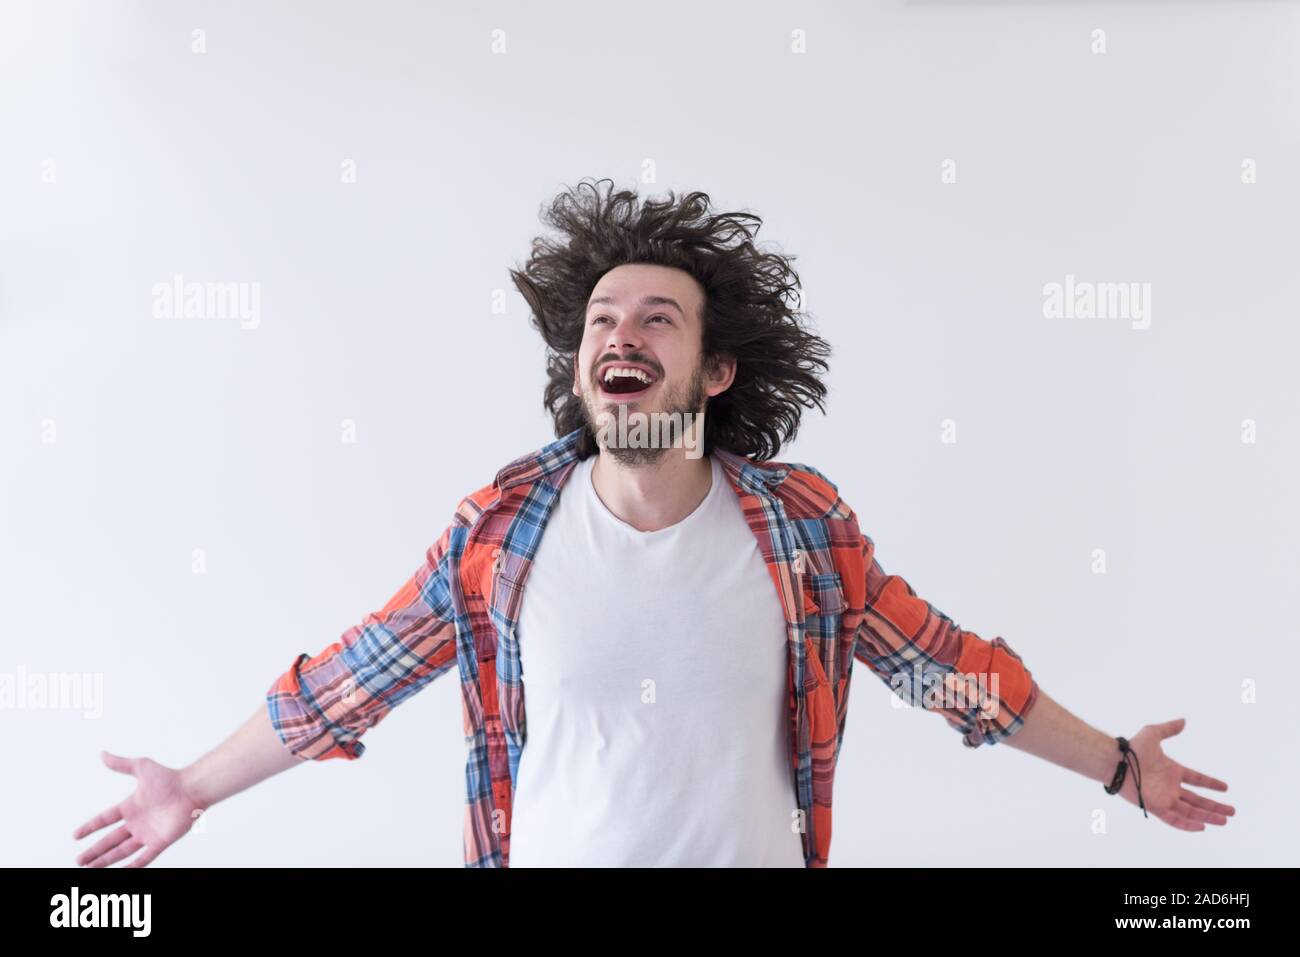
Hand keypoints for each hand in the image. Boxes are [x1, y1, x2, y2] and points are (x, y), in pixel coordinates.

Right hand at [73, 751, 207, 866]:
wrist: (192, 788)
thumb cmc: (170, 777)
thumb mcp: (140, 768)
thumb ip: (121, 764)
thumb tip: (102, 754)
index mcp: (131, 806)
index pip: (105, 819)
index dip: (90, 827)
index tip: (75, 836)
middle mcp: (138, 822)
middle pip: (111, 840)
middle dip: (95, 851)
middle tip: (79, 861)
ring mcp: (148, 833)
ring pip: (122, 852)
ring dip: (106, 861)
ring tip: (90, 870)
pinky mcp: (160, 842)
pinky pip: (143, 859)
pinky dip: (131, 868)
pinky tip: (117, 874)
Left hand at [1119, 718, 1234, 830]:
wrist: (1117, 761)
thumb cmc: (1132, 748)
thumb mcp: (1153, 733)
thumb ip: (1168, 729)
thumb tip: (1183, 721)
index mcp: (1172, 771)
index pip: (1196, 779)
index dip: (1211, 784)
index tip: (1225, 787)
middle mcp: (1170, 786)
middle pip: (1197, 800)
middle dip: (1214, 806)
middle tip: (1232, 811)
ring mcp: (1164, 797)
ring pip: (1190, 811)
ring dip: (1207, 816)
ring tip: (1225, 820)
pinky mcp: (1156, 806)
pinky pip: (1174, 819)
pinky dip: (1187, 824)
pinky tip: (1202, 826)